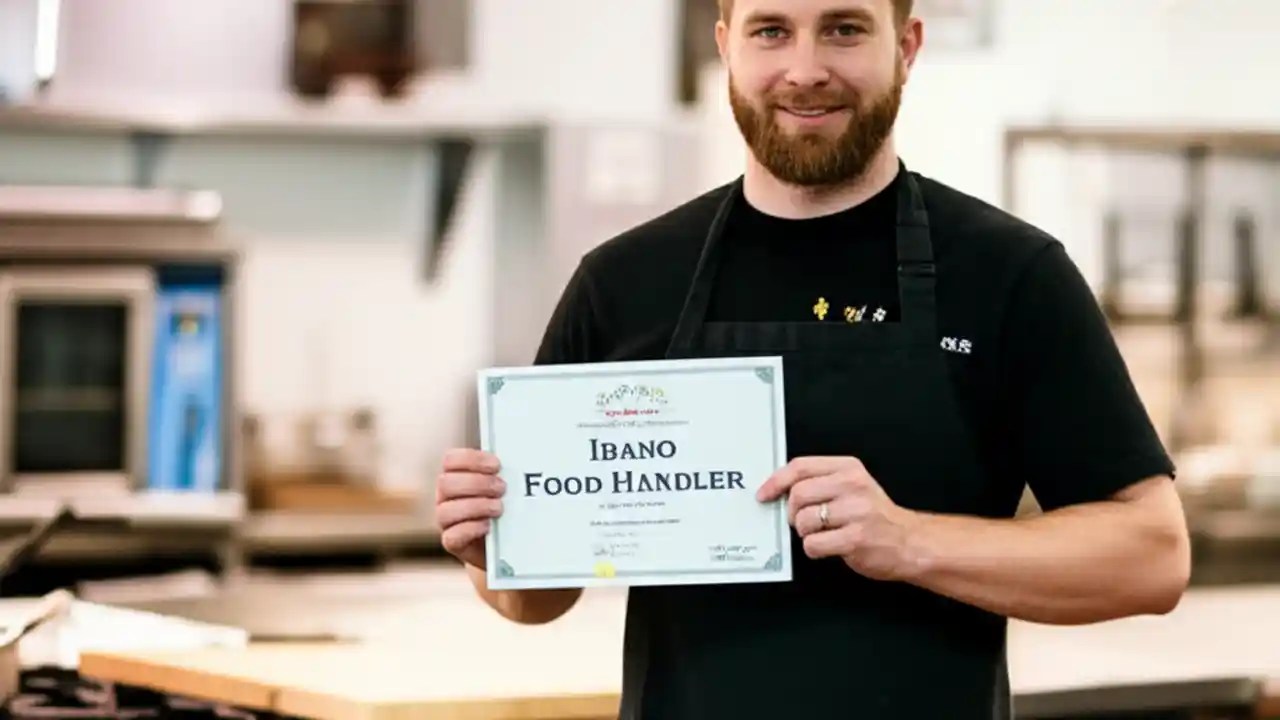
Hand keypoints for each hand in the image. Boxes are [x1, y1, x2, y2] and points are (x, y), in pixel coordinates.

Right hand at [435, 448, 505, 569]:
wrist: (505, 543)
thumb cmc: (505, 508)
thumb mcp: (506, 486)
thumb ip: (505, 472)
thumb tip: (521, 462)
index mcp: (455, 476)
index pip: (450, 460)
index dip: (472, 460)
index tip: (497, 466)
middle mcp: (446, 497)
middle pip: (446, 483)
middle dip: (477, 483)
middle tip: (502, 488)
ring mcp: (446, 521)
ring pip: (446, 510)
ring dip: (477, 506)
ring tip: (499, 508)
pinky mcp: (453, 542)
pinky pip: (452, 536)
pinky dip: (471, 529)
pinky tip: (489, 525)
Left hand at [756, 456, 918, 581]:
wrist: (909, 542)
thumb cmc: (875, 516)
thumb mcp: (852, 486)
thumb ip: (820, 482)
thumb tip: (779, 489)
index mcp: (849, 469)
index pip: (801, 466)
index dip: (776, 481)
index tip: (764, 494)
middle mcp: (852, 486)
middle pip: (797, 494)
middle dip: (792, 513)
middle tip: (803, 521)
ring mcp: (856, 512)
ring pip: (803, 521)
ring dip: (805, 533)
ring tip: (823, 533)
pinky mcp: (856, 538)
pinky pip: (813, 544)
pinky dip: (815, 549)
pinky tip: (830, 546)